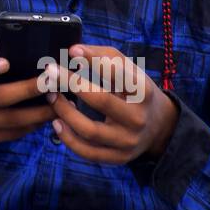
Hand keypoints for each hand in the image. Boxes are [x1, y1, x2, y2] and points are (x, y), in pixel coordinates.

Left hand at [43, 43, 177, 164]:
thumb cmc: (136, 91)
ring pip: (90, 130)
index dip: (95, 60)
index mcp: (144, 92)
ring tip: (52, 96)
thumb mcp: (130, 71)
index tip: (71, 51)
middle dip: (72, 84)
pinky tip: (56, 122)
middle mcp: (138, 118)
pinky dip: (68, 138)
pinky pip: (88, 152)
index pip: (119, 74)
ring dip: (65, 112)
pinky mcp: (119, 158)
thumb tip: (73, 51)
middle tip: (51, 72)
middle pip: (101, 101)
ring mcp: (128, 141)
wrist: (159, 127)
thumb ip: (104, 56)